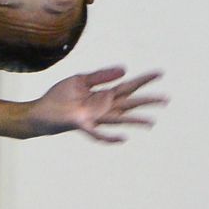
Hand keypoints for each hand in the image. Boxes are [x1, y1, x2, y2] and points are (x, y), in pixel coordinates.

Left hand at [26, 67, 168, 143]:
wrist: (41, 111)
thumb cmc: (60, 96)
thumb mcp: (81, 80)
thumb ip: (102, 76)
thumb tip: (125, 70)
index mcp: (104, 94)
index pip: (128, 86)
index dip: (144, 80)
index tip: (160, 73)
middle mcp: (103, 107)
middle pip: (130, 103)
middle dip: (148, 101)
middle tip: (167, 99)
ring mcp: (94, 117)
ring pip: (119, 118)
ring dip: (135, 121)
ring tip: (151, 123)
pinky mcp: (82, 123)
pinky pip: (97, 133)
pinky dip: (109, 137)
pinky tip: (122, 138)